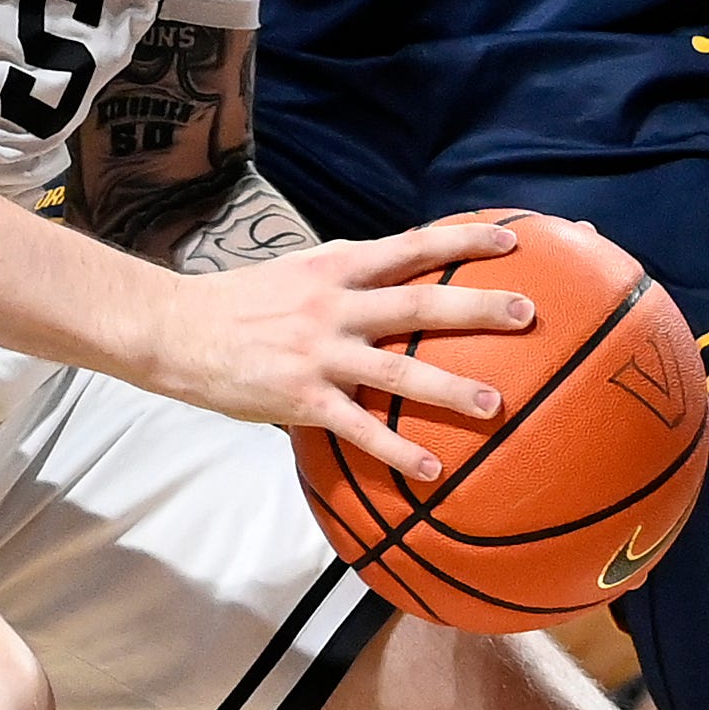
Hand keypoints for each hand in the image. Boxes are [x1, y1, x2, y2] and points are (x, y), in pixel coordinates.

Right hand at [147, 216, 533, 481]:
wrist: (179, 330)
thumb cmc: (244, 302)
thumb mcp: (300, 271)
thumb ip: (348, 273)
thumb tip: (401, 269)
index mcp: (337, 265)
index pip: (412, 245)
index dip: (463, 240)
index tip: (512, 239)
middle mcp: (334, 303)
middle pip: (418, 301)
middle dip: (476, 306)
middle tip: (528, 313)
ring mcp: (319, 351)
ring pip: (397, 368)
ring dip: (450, 386)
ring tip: (496, 405)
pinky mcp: (301, 397)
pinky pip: (359, 429)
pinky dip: (397, 448)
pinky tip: (431, 469)